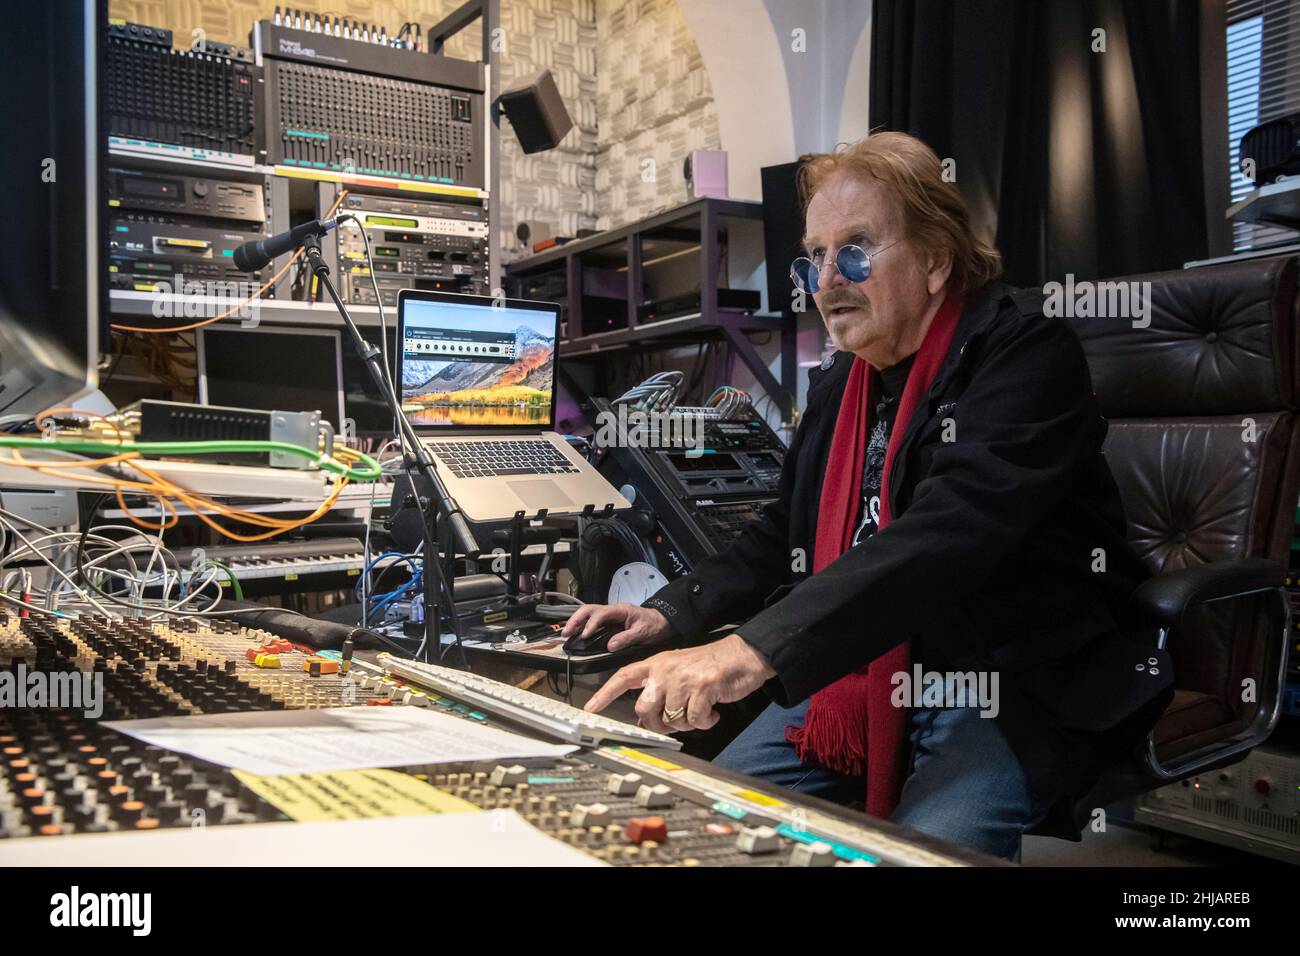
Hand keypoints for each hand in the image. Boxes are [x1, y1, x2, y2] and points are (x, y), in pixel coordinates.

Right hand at [561, 603, 671, 652]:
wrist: (662, 622)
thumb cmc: (654, 626)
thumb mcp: (643, 633)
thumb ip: (627, 638)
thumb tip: (610, 646)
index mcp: (621, 610)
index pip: (602, 613)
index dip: (591, 623)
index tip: (584, 635)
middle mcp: (613, 610)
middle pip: (589, 609)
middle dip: (576, 620)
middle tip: (566, 633)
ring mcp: (610, 615)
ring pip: (588, 613)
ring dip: (576, 622)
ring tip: (566, 634)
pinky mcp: (609, 622)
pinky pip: (592, 620)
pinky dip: (582, 625)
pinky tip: (575, 634)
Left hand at [584, 635, 776, 732]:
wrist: (742, 656)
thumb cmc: (710, 667)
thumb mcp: (679, 675)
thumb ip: (660, 694)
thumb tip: (644, 722)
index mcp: (657, 664)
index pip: (624, 677)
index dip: (605, 694)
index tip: (590, 709)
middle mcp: (665, 670)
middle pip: (645, 709)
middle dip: (659, 725)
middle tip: (676, 721)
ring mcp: (683, 677)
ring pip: (671, 718)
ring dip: (687, 723)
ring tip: (700, 711)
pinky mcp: (703, 686)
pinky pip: (695, 719)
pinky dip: (705, 721)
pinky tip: (712, 711)